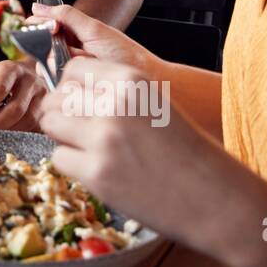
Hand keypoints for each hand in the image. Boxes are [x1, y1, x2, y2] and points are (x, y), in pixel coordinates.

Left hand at [0, 60, 42, 129]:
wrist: (28, 74)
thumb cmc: (0, 77)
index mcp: (11, 70)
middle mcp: (31, 81)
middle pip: (15, 108)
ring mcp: (44, 97)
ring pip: (28, 120)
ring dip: (8, 133)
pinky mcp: (49, 111)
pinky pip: (37, 127)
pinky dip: (20, 136)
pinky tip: (6, 140)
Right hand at [29, 1, 164, 80]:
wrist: (147, 80)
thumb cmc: (125, 54)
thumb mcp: (95, 30)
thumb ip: (66, 16)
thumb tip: (37, 6)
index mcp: (75, 32)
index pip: (45, 25)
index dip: (38, 25)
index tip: (39, 27)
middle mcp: (70, 50)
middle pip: (43, 46)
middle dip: (52, 46)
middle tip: (72, 48)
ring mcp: (71, 69)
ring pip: (49, 64)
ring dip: (64, 62)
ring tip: (87, 63)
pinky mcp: (73, 86)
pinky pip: (57, 80)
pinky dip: (66, 77)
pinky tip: (82, 76)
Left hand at [36, 52, 223, 243]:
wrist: (215, 198)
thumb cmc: (186, 151)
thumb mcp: (154, 102)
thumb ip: (114, 92)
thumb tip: (66, 88)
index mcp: (131, 80)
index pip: (74, 68)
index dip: (71, 86)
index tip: (77, 100)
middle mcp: (114, 104)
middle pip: (56, 96)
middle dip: (62, 111)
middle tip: (79, 129)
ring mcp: (103, 138)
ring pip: (50, 123)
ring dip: (63, 136)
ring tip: (88, 148)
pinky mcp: (96, 173)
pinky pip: (59, 158)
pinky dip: (72, 165)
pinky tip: (97, 169)